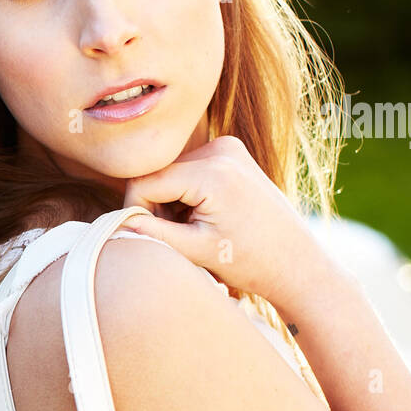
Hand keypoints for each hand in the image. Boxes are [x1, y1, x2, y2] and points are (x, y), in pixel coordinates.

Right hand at [120, 135, 331, 309]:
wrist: (296, 262)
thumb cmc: (249, 263)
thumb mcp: (194, 251)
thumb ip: (150, 232)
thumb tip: (115, 223)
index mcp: (213, 172)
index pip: (144, 181)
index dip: (134, 210)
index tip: (144, 236)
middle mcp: (222, 149)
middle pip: (157, 173)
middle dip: (154, 206)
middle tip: (173, 238)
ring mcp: (228, 147)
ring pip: (170, 171)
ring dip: (169, 200)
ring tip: (190, 230)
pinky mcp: (231, 152)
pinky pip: (189, 168)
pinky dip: (185, 192)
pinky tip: (202, 216)